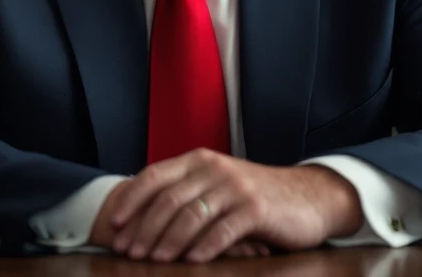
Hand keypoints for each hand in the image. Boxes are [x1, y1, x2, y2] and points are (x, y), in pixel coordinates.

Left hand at [108, 149, 362, 262]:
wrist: (306, 196)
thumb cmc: (253, 196)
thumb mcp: (216, 184)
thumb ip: (186, 192)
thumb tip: (141, 220)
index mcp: (198, 159)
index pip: (154, 176)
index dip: (131, 200)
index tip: (114, 225)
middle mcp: (214, 168)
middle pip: (168, 199)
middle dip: (144, 228)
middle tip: (129, 253)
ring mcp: (235, 187)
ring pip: (192, 215)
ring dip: (168, 241)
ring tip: (155, 261)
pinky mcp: (256, 208)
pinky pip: (223, 230)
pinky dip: (205, 247)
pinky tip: (193, 262)